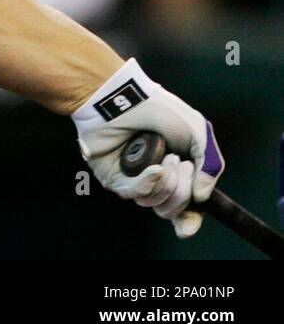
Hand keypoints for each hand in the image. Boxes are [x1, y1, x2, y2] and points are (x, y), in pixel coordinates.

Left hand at [72, 58, 223, 236]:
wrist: (123, 97)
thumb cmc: (159, 110)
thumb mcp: (198, 132)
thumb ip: (210, 166)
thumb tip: (201, 198)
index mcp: (177, 172)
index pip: (185, 208)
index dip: (189, 219)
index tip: (188, 226)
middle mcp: (154, 179)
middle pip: (173, 209)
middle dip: (183, 188)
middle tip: (179, 161)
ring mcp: (133, 179)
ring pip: (156, 204)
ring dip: (167, 183)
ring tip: (165, 157)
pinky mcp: (113, 177)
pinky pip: (135, 194)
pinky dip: (149, 183)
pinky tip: (155, 169)